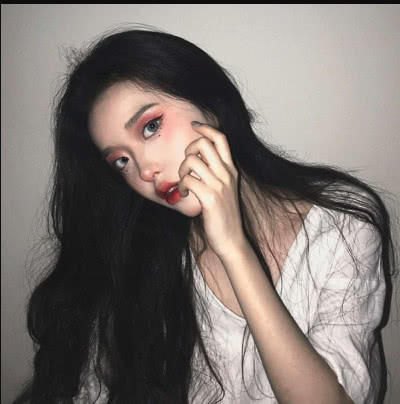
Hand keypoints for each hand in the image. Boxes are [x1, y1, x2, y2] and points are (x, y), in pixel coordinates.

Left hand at [178, 122, 246, 257]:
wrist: (232, 239)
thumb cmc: (224, 215)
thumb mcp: (225, 189)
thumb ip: (216, 172)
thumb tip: (197, 159)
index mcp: (231, 169)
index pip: (221, 138)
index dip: (206, 128)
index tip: (195, 126)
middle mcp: (227, 174)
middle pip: (203, 144)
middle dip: (188, 150)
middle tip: (187, 166)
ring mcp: (219, 185)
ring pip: (192, 161)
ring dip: (182, 171)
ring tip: (184, 184)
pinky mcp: (210, 198)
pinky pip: (188, 180)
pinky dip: (181, 186)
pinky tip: (183, 194)